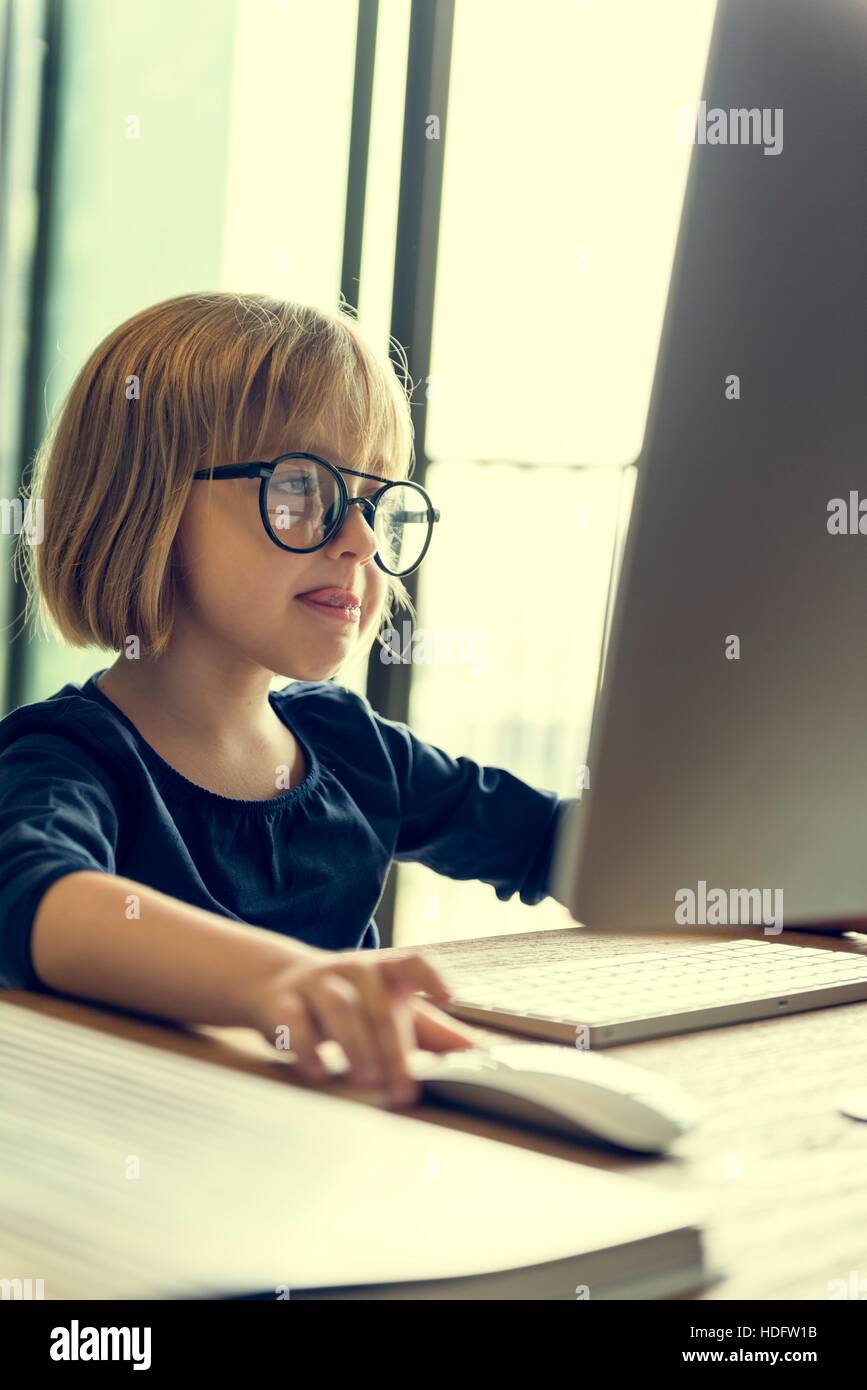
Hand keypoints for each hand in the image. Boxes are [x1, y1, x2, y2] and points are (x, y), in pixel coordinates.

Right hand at [249, 947, 478, 1103]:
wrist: (278, 982)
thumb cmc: (353, 1000)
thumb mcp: (394, 1009)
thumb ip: (436, 1034)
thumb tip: (484, 1056)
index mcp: (385, 970)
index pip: (412, 963)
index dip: (432, 976)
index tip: (450, 997)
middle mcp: (353, 970)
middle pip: (378, 1004)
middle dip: (393, 1049)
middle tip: (403, 1089)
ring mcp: (316, 983)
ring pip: (339, 1007)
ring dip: (355, 1045)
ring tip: (367, 1078)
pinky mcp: (282, 1003)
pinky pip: (293, 1022)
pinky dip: (306, 1047)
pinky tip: (318, 1071)